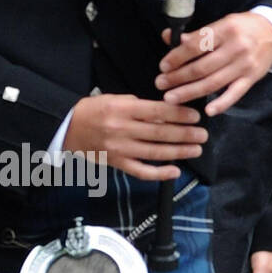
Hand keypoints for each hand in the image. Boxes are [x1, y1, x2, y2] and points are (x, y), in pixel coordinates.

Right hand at [62, 93, 206, 180]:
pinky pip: (141, 171)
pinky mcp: (117, 163)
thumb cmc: (93, 110)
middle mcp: (122, 129)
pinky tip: (175, 171)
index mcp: (122, 109)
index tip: (195, 116)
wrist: (68, 127)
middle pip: (160, 133)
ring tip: (196, 149)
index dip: (179, 114)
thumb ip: (139, 106)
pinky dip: (159, 173)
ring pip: (155, 152)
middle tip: (203, 134)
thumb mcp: (114, 99)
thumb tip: (166, 113)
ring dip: (179, 152)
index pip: (157, 111)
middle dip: (185, 134)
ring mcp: (120, 148)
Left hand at [156, 13, 271, 115]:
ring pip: (214, 82)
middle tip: (160, 84)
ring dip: (190, 92)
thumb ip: (196, 34)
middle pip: (202, 67)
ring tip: (171, 98)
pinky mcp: (252, 78)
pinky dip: (222, 103)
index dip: (177, 57)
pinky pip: (235, 93)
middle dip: (178, 77)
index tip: (163, 66)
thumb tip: (169, 37)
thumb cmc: (241, 27)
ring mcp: (245, 65)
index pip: (196, 46)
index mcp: (224, 30)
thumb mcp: (220, 24)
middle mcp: (235, 48)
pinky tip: (207, 110)